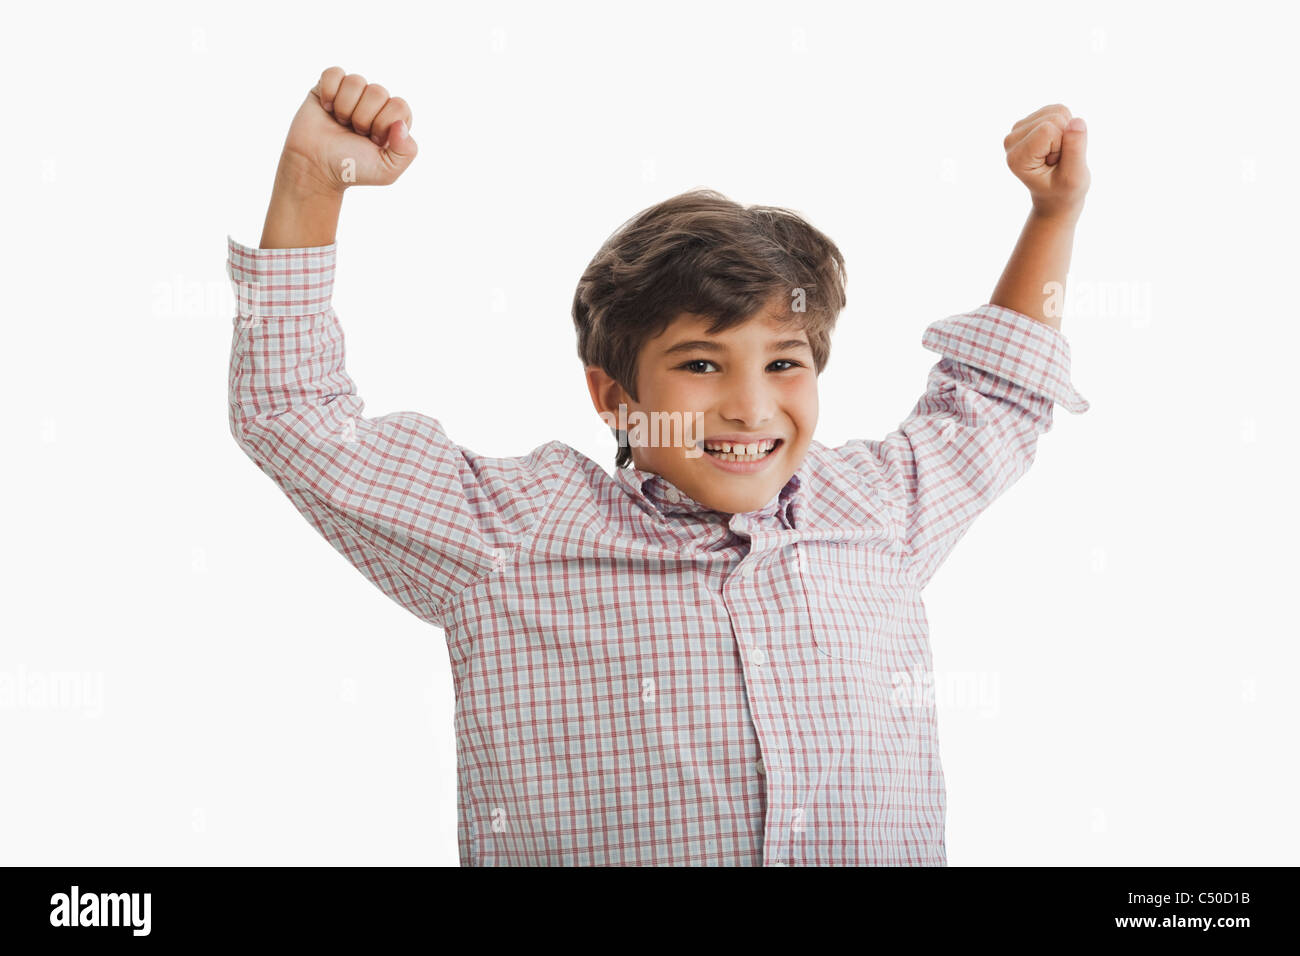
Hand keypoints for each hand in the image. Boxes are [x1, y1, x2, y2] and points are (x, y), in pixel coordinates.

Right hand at [278, 66, 418, 194]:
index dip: (383, 124)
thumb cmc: (351, 168)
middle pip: (378, 92)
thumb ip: (406, 151)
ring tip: (341, 123)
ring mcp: (352, 94)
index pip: (399, 106)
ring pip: (356, 81)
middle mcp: (375, 104)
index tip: (373, 140)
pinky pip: (334, 73)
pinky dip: (329, 92)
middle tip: (354, 133)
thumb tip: (400, 125)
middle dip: (363, 118)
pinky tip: (327, 109)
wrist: (316, 166)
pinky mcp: (328, 86)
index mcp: (393, 120)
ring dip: (345, 108)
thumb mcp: (387, 170)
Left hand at [1002, 103, 1088, 222]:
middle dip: (1064, 138)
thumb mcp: (1073, 177)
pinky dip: (1066, 126)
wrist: (1055, 194)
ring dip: (1065, 132)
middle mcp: (1011, 140)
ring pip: (1058, 111)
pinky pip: (1060, 110)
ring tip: (1057, 154)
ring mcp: (1019, 129)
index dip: (1062, 145)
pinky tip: (1057, 144)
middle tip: (1057, 160)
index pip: (1049, 130)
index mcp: (1017, 157)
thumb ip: (1074, 149)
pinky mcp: (1031, 120)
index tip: (1056, 164)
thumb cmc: (1064, 191)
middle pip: (1054, 118)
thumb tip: (1076, 121)